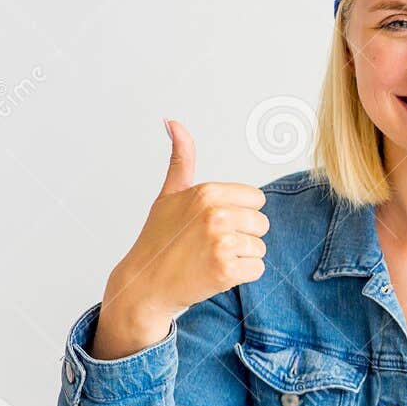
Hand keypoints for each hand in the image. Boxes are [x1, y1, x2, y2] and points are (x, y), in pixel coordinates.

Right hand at [92, 119, 269, 358]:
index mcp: (208, 192)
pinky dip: (241, 275)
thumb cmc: (159, 239)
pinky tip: (215, 273)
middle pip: (261, 224)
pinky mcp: (226, 270)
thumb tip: (173, 121)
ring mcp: (222, 242)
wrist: (144, 284)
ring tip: (211, 258)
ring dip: (241, 257)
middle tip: (211, 244)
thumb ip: (181, 159)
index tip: (213, 224)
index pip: (257, 199)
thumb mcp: (169, 194)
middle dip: (242, 236)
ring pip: (260, 247)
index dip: (239, 213)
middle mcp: (216, 214)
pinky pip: (257, 269)